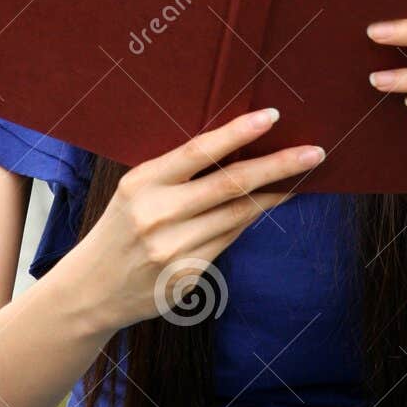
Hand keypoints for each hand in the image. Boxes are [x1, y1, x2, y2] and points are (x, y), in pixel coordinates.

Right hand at [67, 109, 325, 334]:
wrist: (91, 290)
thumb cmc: (121, 228)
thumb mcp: (137, 191)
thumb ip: (178, 173)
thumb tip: (240, 149)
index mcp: (142, 183)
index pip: (199, 151)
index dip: (238, 132)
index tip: (273, 116)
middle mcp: (157, 216)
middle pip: (231, 185)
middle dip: (279, 166)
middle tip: (316, 153)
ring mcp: (174, 250)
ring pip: (238, 215)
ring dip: (273, 195)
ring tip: (300, 177)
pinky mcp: (187, 276)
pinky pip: (229, 241)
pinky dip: (249, 221)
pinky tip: (262, 208)